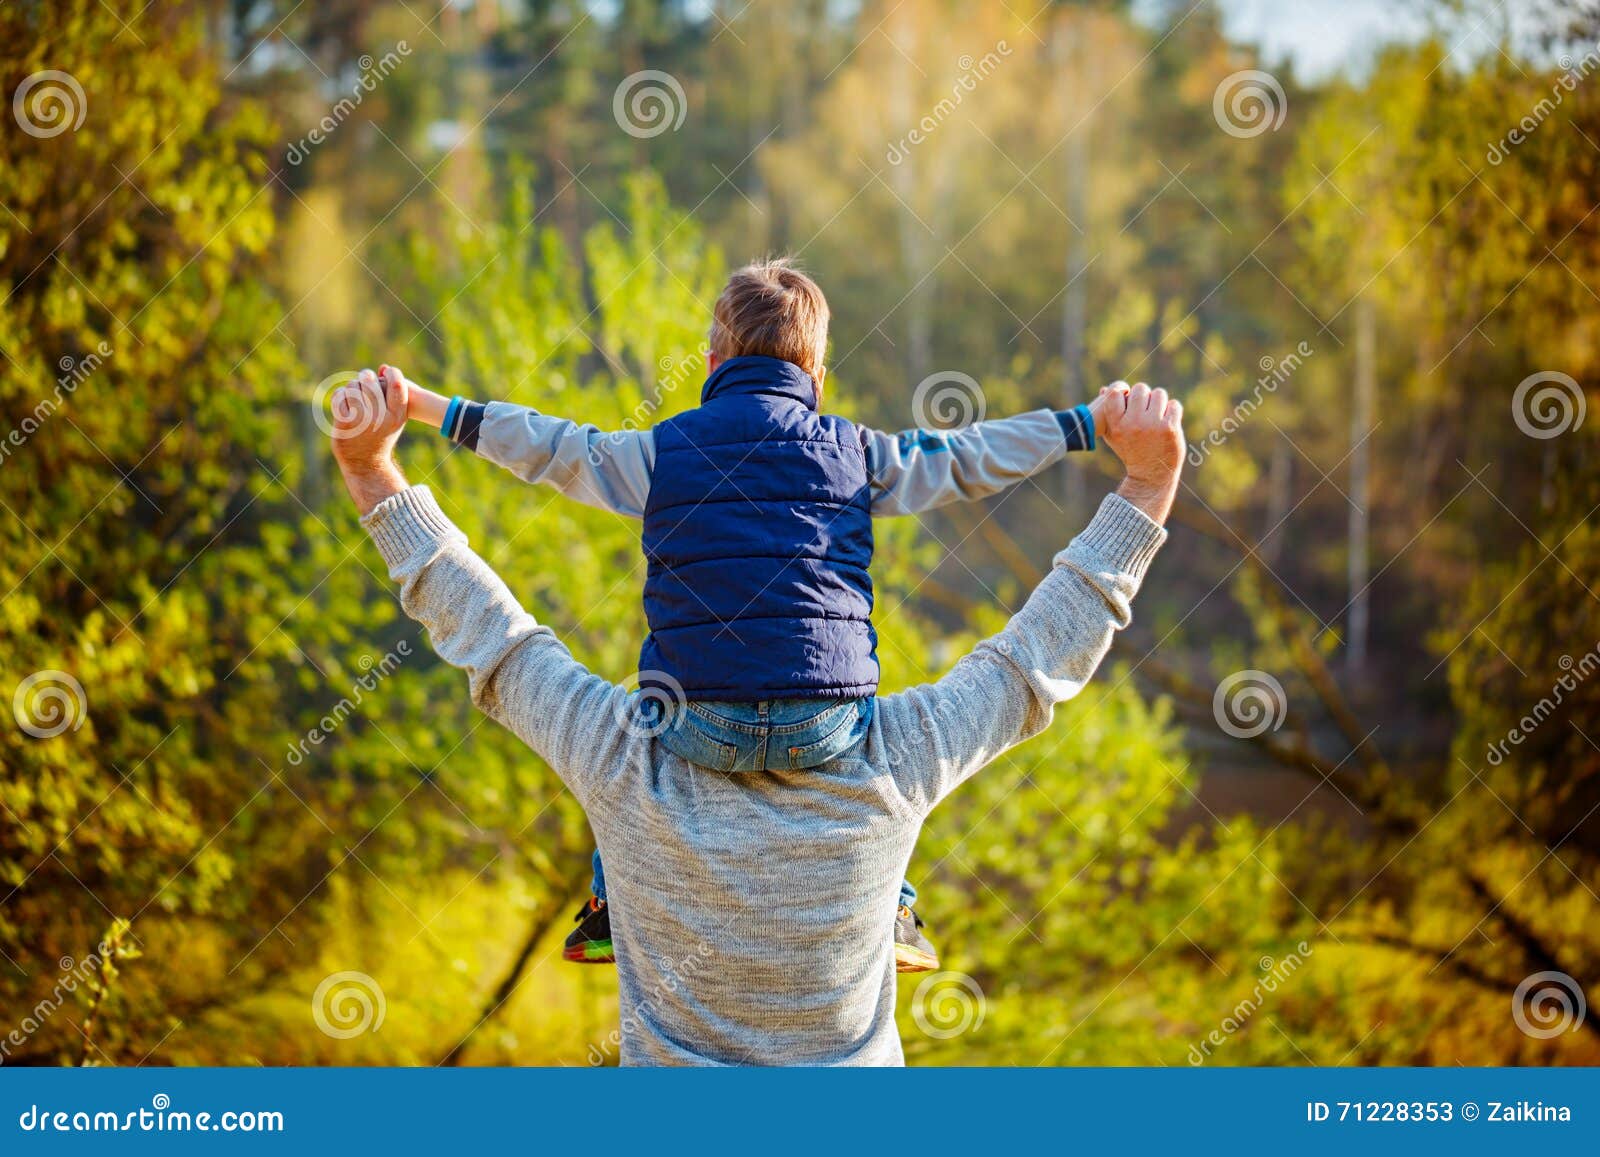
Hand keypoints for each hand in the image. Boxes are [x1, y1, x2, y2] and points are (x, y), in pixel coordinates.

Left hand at [330, 367, 407, 472]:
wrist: (365, 461)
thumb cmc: (381, 432)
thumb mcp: (395, 417)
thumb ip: (393, 394)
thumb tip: (383, 368)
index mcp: (398, 415)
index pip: (397, 385)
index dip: (393, 373)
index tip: (388, 371)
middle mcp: (381, 418)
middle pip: (370, 381)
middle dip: (366, 376)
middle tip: (365, 378)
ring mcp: (362, 421)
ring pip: (353, 386)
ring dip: (352, 386)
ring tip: (355, 395)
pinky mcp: (344, 423)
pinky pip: (340, 395)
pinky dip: (340, 395)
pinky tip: (344, 402)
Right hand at [1096, 380, 1183, 524]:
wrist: (1151, 474)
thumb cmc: (1130, 451)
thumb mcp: (1113, 436)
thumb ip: (1107, 413)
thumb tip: (1103, 389)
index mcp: (1117, 424)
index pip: (1115, 392)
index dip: (1123, 391)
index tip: (1127, 398)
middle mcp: (1133, 423)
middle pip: (1140, 389)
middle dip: (1144, 396)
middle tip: (1145, 408)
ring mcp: (1153, 425)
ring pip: (1159, 394)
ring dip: (1159, 401)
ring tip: (1157, 414)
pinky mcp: (1170, 428)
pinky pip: (1174, 405)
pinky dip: (1172, 411)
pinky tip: (1167, 421)